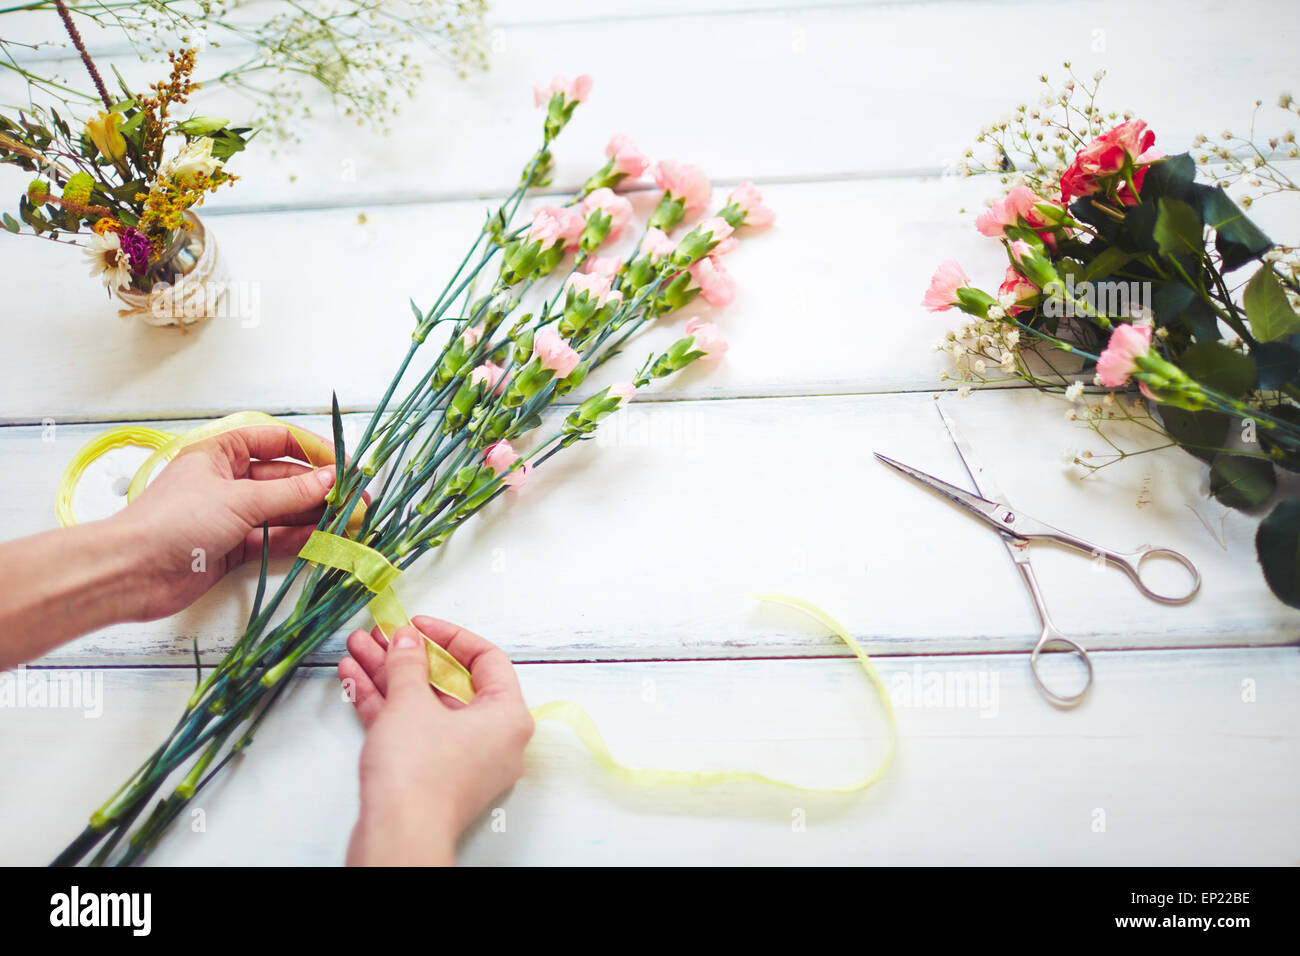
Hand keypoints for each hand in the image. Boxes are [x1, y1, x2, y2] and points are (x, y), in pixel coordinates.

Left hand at [115, 424, 341, 620]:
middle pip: (284, 478)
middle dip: (319, 488)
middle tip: (355, 500)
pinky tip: (325, 539)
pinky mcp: (233, 547)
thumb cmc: (174, 521)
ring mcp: (231, 515)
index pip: (275, 441)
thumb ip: (290, 493)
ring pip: (282, 510)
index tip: (343, 463)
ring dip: (314, 515)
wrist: (132, 573)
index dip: (311, 450)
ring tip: (348, 522)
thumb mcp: (239, 500)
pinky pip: (274, 538)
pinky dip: (299, 538)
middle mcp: (227, 481)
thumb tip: (331, 480)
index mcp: (221, 454)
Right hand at [338, 616, 534, 865]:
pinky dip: (385, 705)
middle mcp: (492, 738)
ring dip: (388, 676)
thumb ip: (409, 663)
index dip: (449, 636)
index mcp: (507, 716)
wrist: (398, 838)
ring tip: (355, 648)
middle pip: (449, 682)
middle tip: (379, 635)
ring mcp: (461, 759)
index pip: (487, 659)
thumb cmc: (419, 774)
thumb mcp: (410, 703)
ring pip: (424, 705)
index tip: (417, 625)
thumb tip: (407, 639)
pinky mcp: (431, 777)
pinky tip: (353, 678)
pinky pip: (411, 730)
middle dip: (407, 656)